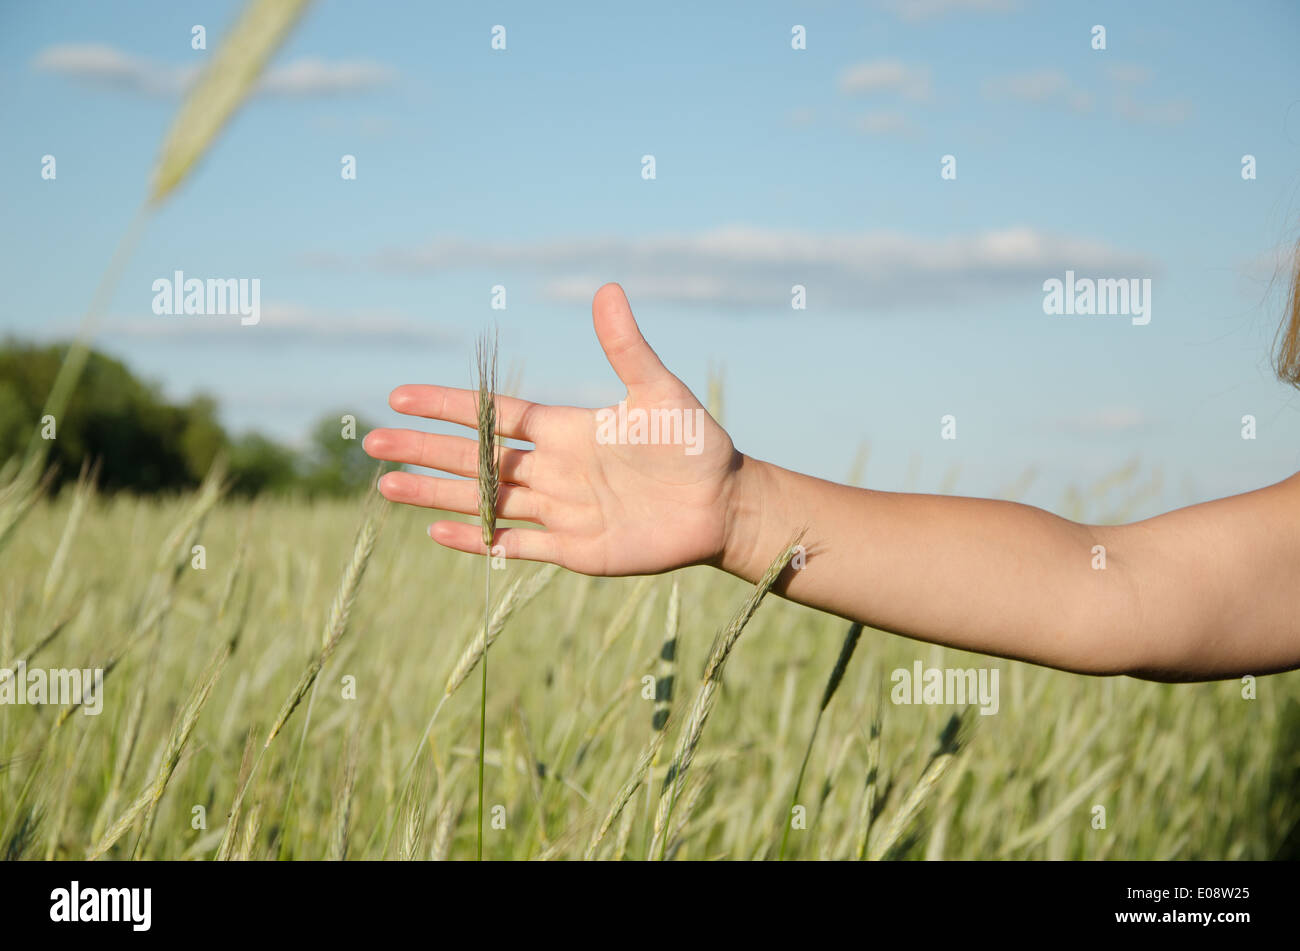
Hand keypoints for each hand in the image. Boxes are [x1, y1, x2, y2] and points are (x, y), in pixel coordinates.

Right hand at [363, 283, 741, 575]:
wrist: (723, 504)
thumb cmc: (695, 445)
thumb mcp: (659, 392)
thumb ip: (626, 349)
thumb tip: (607, 290)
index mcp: (567, 430)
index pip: (496, 416)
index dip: (450, 406)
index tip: (401, 396)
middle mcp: (554, 470)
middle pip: (476, 459)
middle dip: (425, 450)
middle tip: (372, 442)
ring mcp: (561, 511)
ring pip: (485, 501)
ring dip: (436, 494)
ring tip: (386, 486)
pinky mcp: (575, 550)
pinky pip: (517, 546)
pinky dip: (480, 541)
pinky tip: (439, 533)